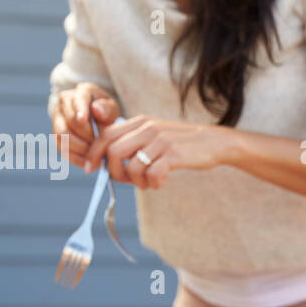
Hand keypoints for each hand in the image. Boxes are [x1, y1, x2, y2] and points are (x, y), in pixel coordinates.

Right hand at [49, 82, 119, 168]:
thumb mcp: (112, 110)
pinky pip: (61, 147)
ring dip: (79, 148)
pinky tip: (87, 163)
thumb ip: (107, 110)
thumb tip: (97, 110)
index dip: (79, 108)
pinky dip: (74, 157)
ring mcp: (57, 117)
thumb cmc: (107, 114)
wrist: (99, 121)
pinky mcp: (56, 134)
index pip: (78, 99)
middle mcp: (64, 101)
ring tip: (95, 157)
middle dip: (86, 136)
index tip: (83, 119)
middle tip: (100, 148)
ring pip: (61, 134)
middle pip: (70, 120)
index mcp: (82, 91)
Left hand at [85, 115, 237, 188]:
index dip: (93, 153)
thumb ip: (134, 142)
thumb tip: (109, 162)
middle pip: (113, 152)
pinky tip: (161, 183)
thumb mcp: (155, 135)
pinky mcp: (174, 154)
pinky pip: (152, 174)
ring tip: (148, 183)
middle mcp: (148, 128)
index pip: (105, 135)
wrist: (214, 142)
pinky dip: (154, 184)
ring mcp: (161, 141)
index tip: (91, 169)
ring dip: (136, 182)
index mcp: (140, 122)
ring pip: (132, 166)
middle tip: (127, 181)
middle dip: (114, 172)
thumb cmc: (182, 143)